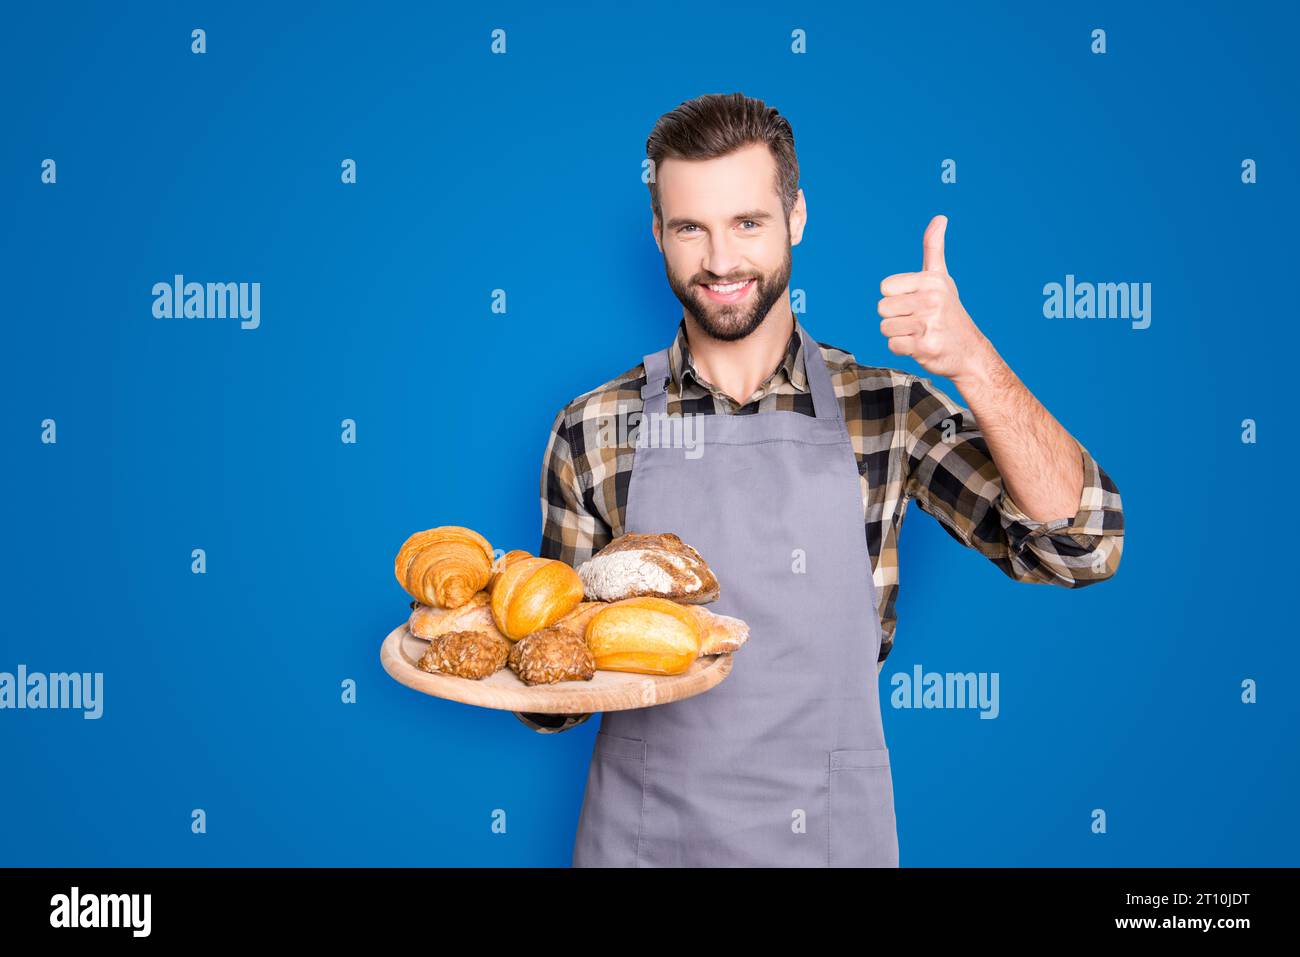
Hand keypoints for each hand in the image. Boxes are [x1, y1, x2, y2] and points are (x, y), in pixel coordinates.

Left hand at [877, 215, 994, 383]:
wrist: (969, 351)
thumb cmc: (949, 312)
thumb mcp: (941, 278)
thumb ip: (934, 248)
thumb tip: (940, 217)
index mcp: (931, 280)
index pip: (885, 287)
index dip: (896, 297)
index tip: (915, 302)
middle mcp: (931, 299)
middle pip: (882, 308)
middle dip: (895, 317)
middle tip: (917, 320)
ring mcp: (928, 323)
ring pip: (885, 327)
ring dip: (898, 333)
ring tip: (919, 332)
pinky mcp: (924, 346)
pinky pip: (893, 345)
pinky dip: (903, 348)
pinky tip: (919, 345)